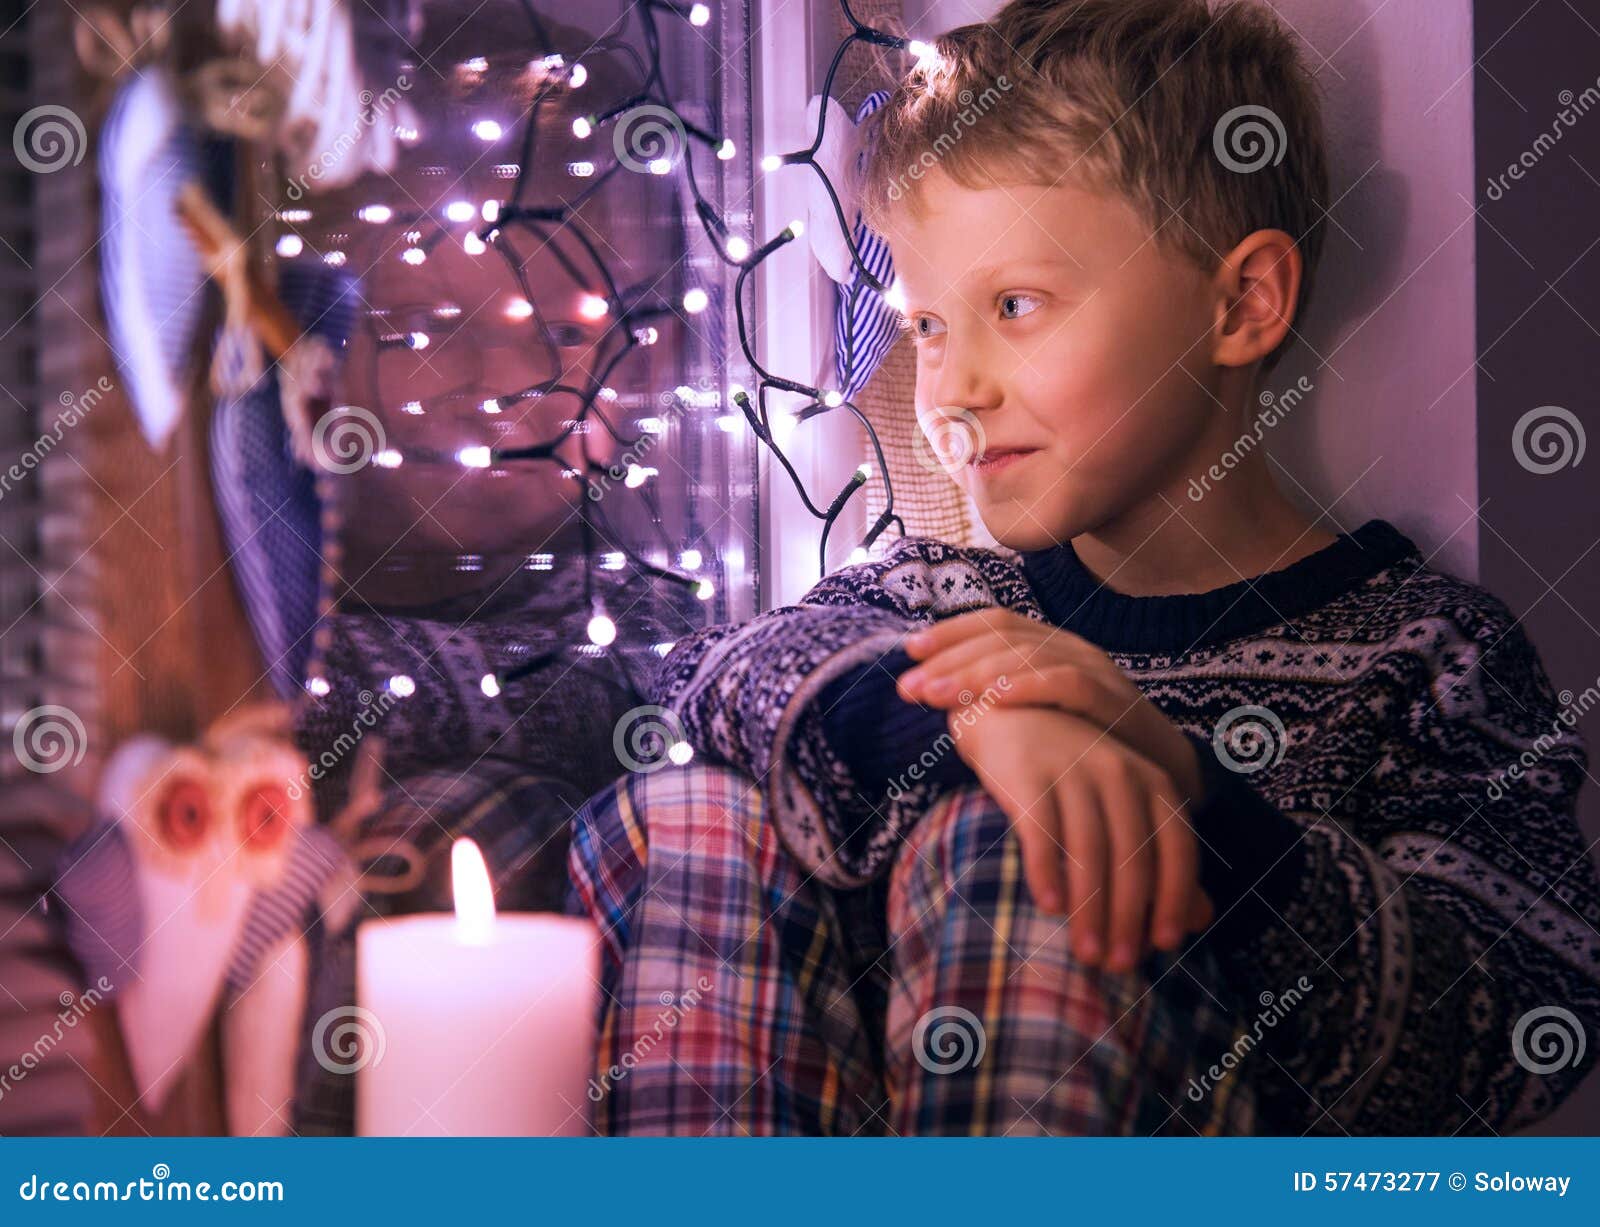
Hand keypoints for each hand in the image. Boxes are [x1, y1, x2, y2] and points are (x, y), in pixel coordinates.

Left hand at [899, 609, 1202, 801]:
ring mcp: (1093, 669)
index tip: (909, 652)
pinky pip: (1066, 684)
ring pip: (1026, 656)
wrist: (1163, 772)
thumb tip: (940, 701)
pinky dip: (1027, 687)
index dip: (950, 632)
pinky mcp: (1113, 699)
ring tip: (936, 694)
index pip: (994, 621)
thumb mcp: (1038, 715)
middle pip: (1001, 636)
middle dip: (949, 658)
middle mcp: (1069, 647)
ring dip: (975, 673)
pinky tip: (993, 699)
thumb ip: (998, 700)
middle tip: (909, 686)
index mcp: (1049, 645)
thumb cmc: (1089, 744)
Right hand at [949, 703, 1211, 971]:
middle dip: (1128, 918)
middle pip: (1133, 857)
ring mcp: (1072, 771)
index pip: (1176, 846)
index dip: (1175, 898)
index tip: (1166, 944)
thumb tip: (1200, 919)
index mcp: (1152, 780)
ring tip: (1085, 954)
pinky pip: (1041, 832)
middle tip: (1117, 965)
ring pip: (1089, 852)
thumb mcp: (1125, 808)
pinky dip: (1047, 872)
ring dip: (1089, 910)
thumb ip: (1161, 859)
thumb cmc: (1074, 775)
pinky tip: (1049, 908)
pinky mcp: (1028, 775)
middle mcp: (1119, 772)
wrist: (1010, 715)